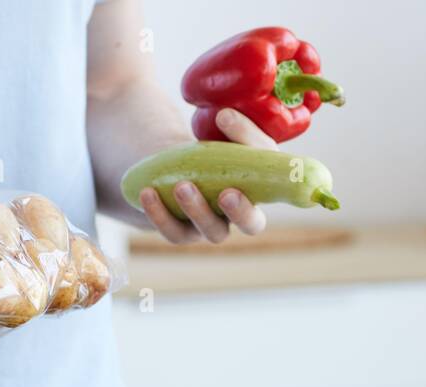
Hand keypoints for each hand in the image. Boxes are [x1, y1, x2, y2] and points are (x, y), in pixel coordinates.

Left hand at [138, 108, 273, 243]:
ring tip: (182, 186)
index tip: (257, 158)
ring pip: (212, 231)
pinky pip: (175, 231)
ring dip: (198, 210)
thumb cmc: (208, 151)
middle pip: (252, 224)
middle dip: (242, 212)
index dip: (275, 173)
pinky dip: (160, 214)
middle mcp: (242, 213)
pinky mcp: (182, 232)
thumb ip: (233, 128)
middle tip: (228, 194)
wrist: (170, 168)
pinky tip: (148, 194)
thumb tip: (223, 115)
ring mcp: (212, 227)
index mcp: (261, 187)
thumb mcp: (224, 136)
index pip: (277, 181)